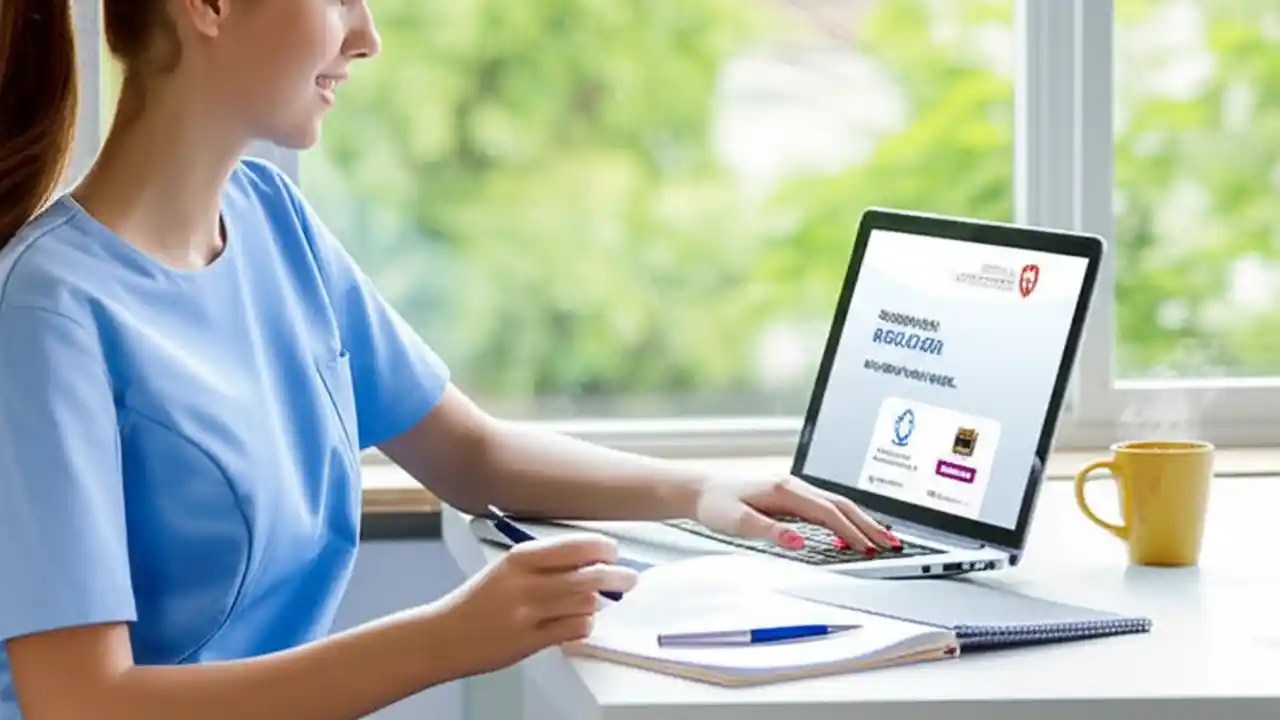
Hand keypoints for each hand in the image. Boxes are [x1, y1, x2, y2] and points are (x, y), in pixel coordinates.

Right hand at [437, 533, 638, 676]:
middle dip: (617, 576)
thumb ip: (546, 564)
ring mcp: (527, 614)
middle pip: (589, 575)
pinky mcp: (529, 642)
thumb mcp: (508, 570)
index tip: (613, 552)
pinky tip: (578, 622)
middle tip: (629, 578)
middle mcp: (525, 583)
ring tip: (594, 603)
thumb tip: (593, 561)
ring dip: (597, 603)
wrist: (444, 635)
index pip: (576, 546)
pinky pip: (574, 629)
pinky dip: (584, 625)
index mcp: (520, 558)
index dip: (603, 548)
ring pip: (585, 603)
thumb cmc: (480, 600)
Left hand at [692, 474, 900, 554]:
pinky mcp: (791, 496)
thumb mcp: (738, 523)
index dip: (851, 531)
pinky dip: (843, 519)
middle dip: (867, 524)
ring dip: (859, 521)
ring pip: (835, 504)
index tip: (869, 548)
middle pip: (840, 505)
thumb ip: (771, 531)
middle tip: (890, 543)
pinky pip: (824, 506)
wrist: (701, 489)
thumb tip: (799, 541)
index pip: (828, 512)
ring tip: (880, 539)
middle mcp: (794, 486)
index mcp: (785, 491)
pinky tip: (849, 533)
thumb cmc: (717, 504)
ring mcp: (794, 490)